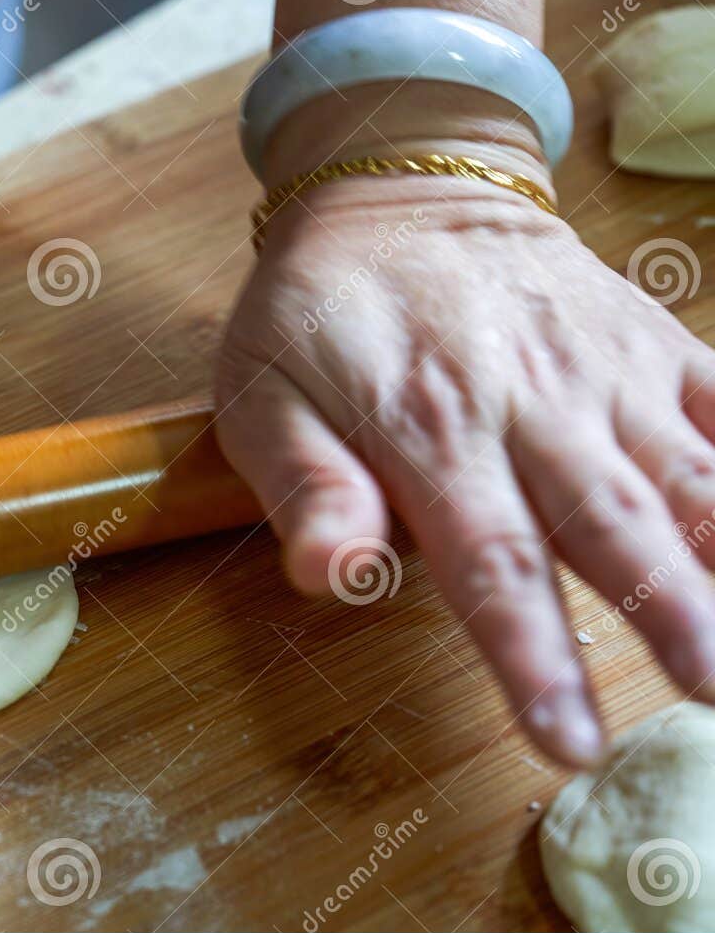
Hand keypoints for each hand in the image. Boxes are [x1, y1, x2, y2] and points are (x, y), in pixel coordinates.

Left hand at [215, 169, 714, 765]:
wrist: (399, 190)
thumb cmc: (318, 313)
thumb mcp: (262, 396)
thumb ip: (304, 488)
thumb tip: (329, 576)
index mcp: (430, 429)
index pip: (490, 560)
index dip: (530, 656)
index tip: (569, 741)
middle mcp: (534, 402)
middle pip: (613, 524)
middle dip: (672, 617)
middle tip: (713, 695)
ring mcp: (606, 371)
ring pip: (693, 472)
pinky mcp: (654, 344)